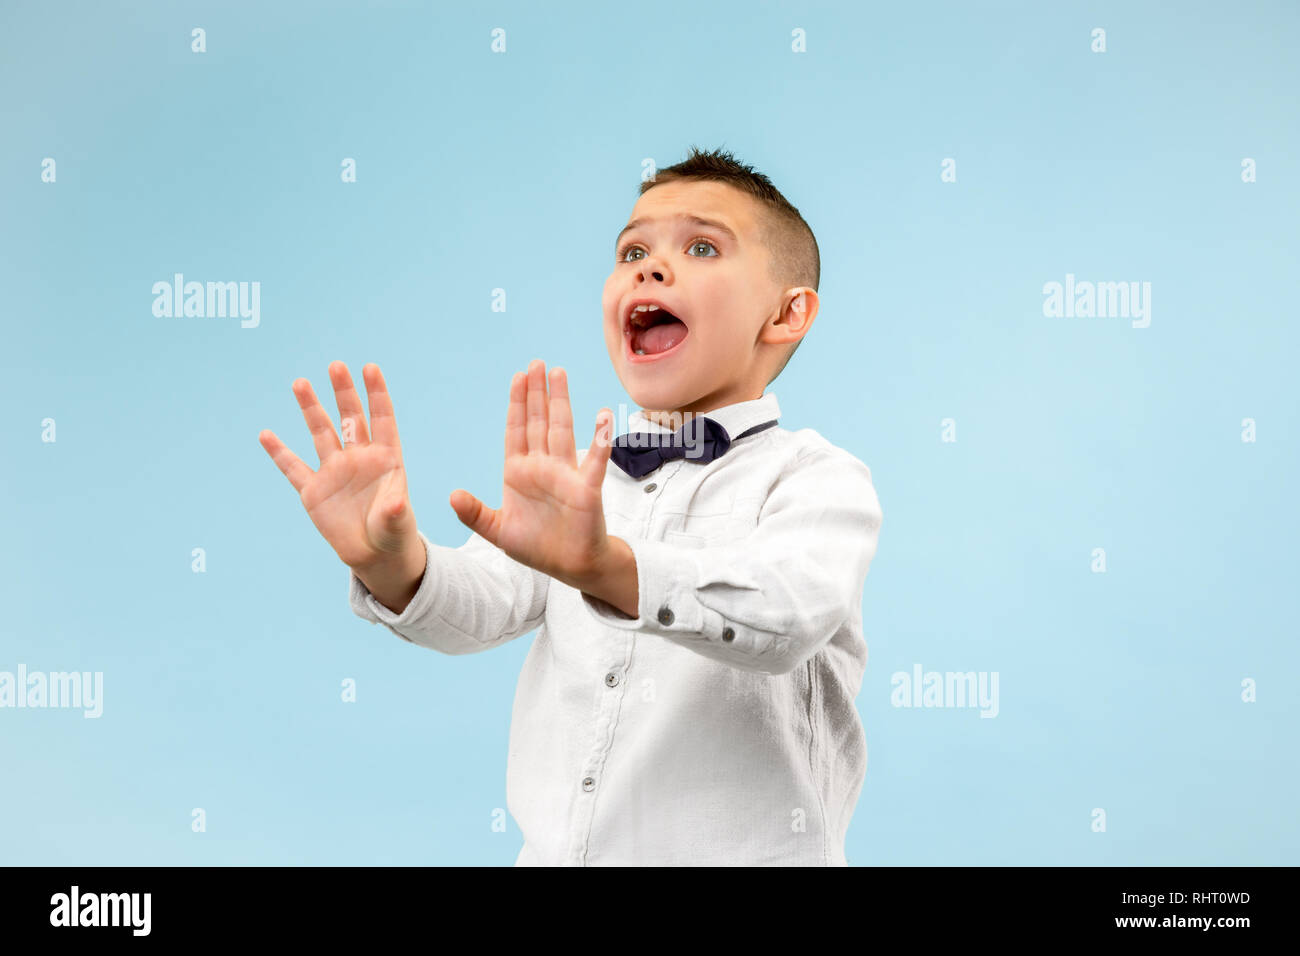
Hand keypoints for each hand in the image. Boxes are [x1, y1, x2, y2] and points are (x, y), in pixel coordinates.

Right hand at [259, 361, 418, 571]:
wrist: (373, 553)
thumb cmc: (392, 532)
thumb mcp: (397, 523)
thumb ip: (396, 511)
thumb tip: (397, 504)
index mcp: (386, 459)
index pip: (382, 419)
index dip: (376, 393)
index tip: (370, 367)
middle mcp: (359, 458)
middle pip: (350, 418)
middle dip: (343, 392)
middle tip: (336, 366)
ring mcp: (334, 471)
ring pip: (321, 432)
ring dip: (311, 408)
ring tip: (300, 382)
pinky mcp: (313, 490)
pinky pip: (293, 467)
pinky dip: (279, 452)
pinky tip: (266, 434)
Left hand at [449, 359, 614, 588]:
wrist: (569, 567)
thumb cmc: (536, 547)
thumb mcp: (498, 532)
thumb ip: (475, 514)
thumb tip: (452, 495)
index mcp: (519, 473)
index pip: (516, 430)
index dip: (516, 404)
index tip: (517, 377)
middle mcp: (543, 467)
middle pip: (539, 422)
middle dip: (537, 393)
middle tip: (537, 363)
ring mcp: (566, 474)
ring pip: (562, 430)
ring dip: (561, 402)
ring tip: (559, 374)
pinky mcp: (586, 488)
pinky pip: (594, 460)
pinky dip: (600, 439)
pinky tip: (602, 416)